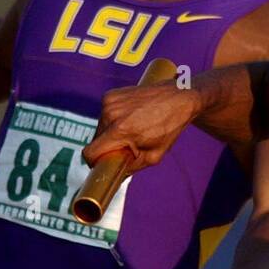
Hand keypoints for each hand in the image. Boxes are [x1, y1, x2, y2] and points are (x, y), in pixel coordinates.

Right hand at [83, 82, 197, 173]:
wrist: (178, 98)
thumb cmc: (168, 127)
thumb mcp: (153, 156)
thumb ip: (130, 167)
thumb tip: (113, 174)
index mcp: (120, 130)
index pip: (90, 152)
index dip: (94, 162)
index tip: (103, 164)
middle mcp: (111, 114)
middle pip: (95, 140)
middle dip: (107, 147)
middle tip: (127, 146)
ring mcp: (109, 102)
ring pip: (99, 128)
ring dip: (110, 133)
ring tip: (132, 130)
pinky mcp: (110, 94)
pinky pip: (104, 115)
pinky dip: (113, 120)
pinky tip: (130, 118)